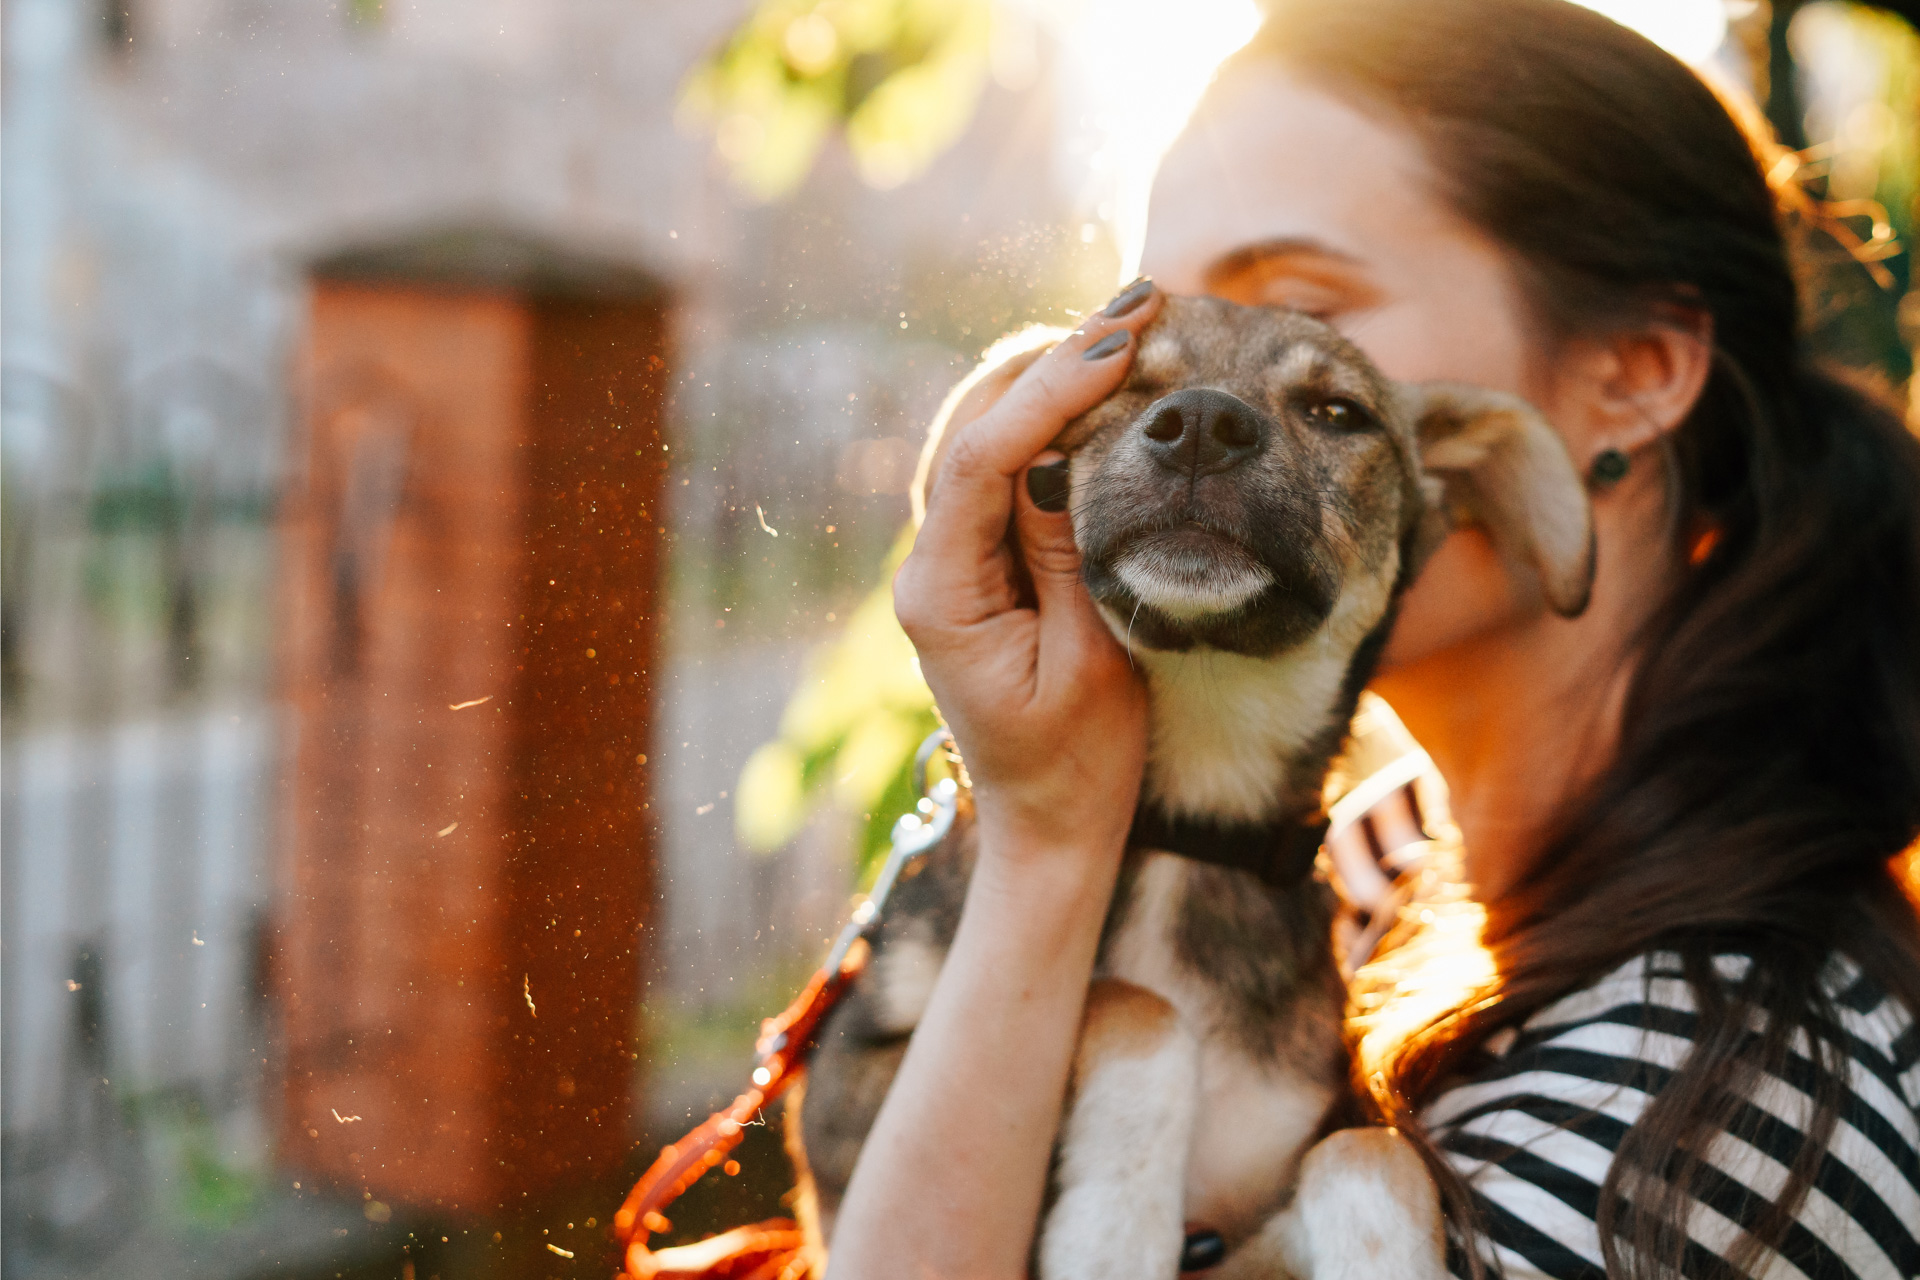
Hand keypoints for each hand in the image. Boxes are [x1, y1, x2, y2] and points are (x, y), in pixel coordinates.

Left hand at [894, 283, 1161, 863]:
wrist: (1052, 826)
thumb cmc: (1079, 763)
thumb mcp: (1092, 661)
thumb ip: (1070, 553)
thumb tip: (1063, 450)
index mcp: (941, 596)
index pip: (980, 462)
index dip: (1049, 393)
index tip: (1120, 342)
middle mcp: (930, 568)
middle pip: (973, 430)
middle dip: (1053, 362)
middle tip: (1140, 304)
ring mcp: (950, 562)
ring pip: (984, 437)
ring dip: (1051, 379)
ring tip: (1127, 326)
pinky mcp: (979, 564)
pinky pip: (1004, 471)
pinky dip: (1048, 420)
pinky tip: (1099, 385)